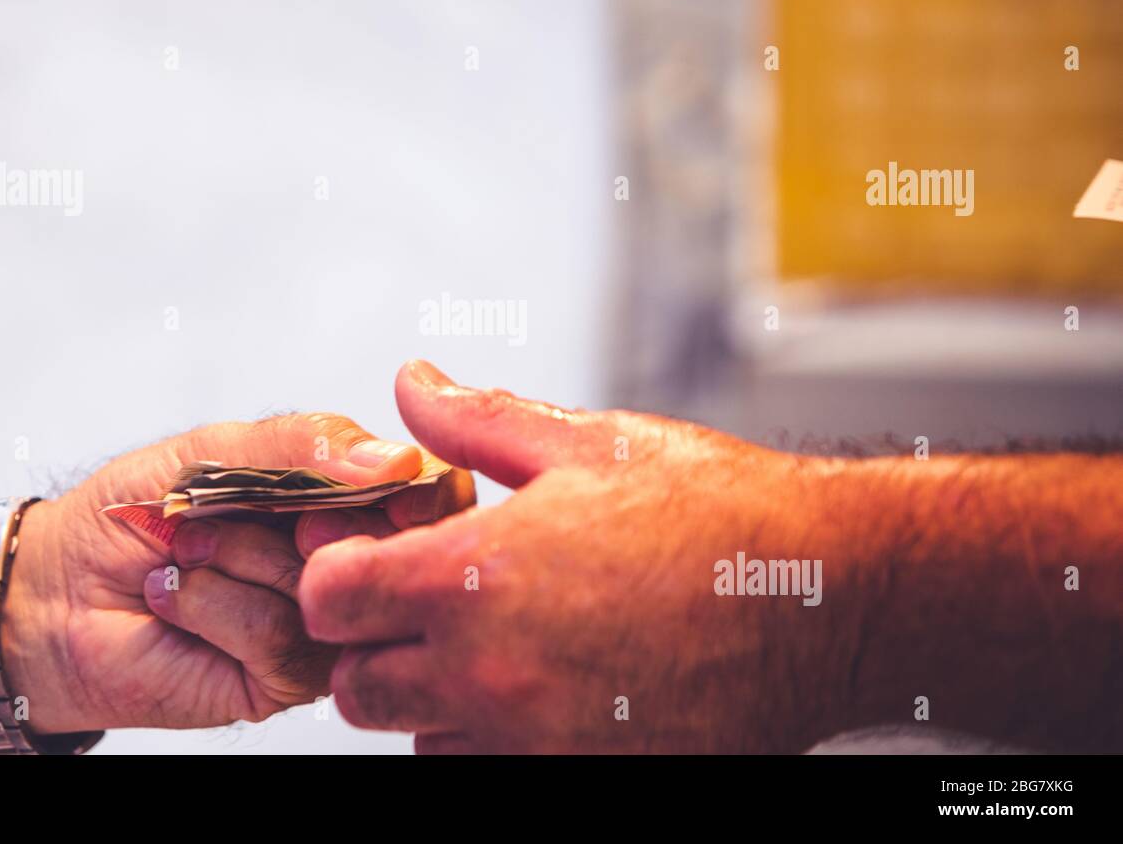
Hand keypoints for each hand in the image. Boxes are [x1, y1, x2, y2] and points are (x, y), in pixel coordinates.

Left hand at [0, 413, 449, 734]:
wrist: (55, 590)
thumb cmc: (133, 516)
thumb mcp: (216, 452)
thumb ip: (306, 445)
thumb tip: (397, 459)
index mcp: (340, 502)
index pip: (424, 492)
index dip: (404, 487)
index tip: (361, 480)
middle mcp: (340, 566)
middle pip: (389, 544)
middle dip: (304, 519)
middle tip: (250, 513)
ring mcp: (319, 627)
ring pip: (328, 590)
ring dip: (236, 557)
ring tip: (187, 552)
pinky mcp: (283, 679)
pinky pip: (282, 637)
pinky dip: (214, 605)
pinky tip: (177, 599)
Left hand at [298, 362, 857, 752]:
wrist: (830, 597)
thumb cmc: (715, 512)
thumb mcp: (589, 444)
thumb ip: (476, 420)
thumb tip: (409, 382)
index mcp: (478, 577)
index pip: (331, 600)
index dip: (342, 575)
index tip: (376, 560)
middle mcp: (494, 674)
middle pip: (359, 689)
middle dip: (377, 645)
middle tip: (432, 605)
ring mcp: (540, 744)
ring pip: (423, 742)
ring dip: (438, 701)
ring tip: (501, 646)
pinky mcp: (587, 780)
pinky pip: (494, 776)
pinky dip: (497, 743)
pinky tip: (550, 690)